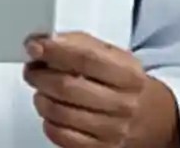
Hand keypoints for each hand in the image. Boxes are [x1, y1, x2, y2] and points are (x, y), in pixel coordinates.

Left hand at [23, 32, 150, 146]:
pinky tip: (52, 112)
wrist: (146, 114)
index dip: (54, 50)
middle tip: (32, 70)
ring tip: (43, 90)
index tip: (34, 46)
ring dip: (41, 98)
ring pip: (58, 112)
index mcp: (128, 74)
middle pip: (66, 87)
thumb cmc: (120, 80)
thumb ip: (75, 43)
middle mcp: (124, 104)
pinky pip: (60, 135)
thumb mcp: (108, 53)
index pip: (85, 59)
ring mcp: (113, 129)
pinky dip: (48, 122)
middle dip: (39, 75)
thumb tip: (39, 44)